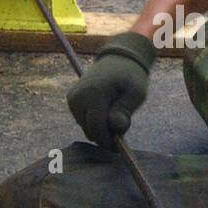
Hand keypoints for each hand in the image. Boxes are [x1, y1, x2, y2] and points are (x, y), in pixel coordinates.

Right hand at [66, 31, 155, 148]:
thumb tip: (116, 127)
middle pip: (90, 130)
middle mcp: (78, 96)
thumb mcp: (136, 92)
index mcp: (93, 93)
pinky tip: (106, 110)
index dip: (108, 141)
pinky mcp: (71, 100)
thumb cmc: (131, 76)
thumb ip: (125, 110)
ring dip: (101, 127)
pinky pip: (83, 121)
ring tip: (116, 112)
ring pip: (86, 128)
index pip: (97, 128)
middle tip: (122, 125)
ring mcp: (72, 98)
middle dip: (106, 134)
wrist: (119, 59)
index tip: (120, 148)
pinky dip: (95, 121)